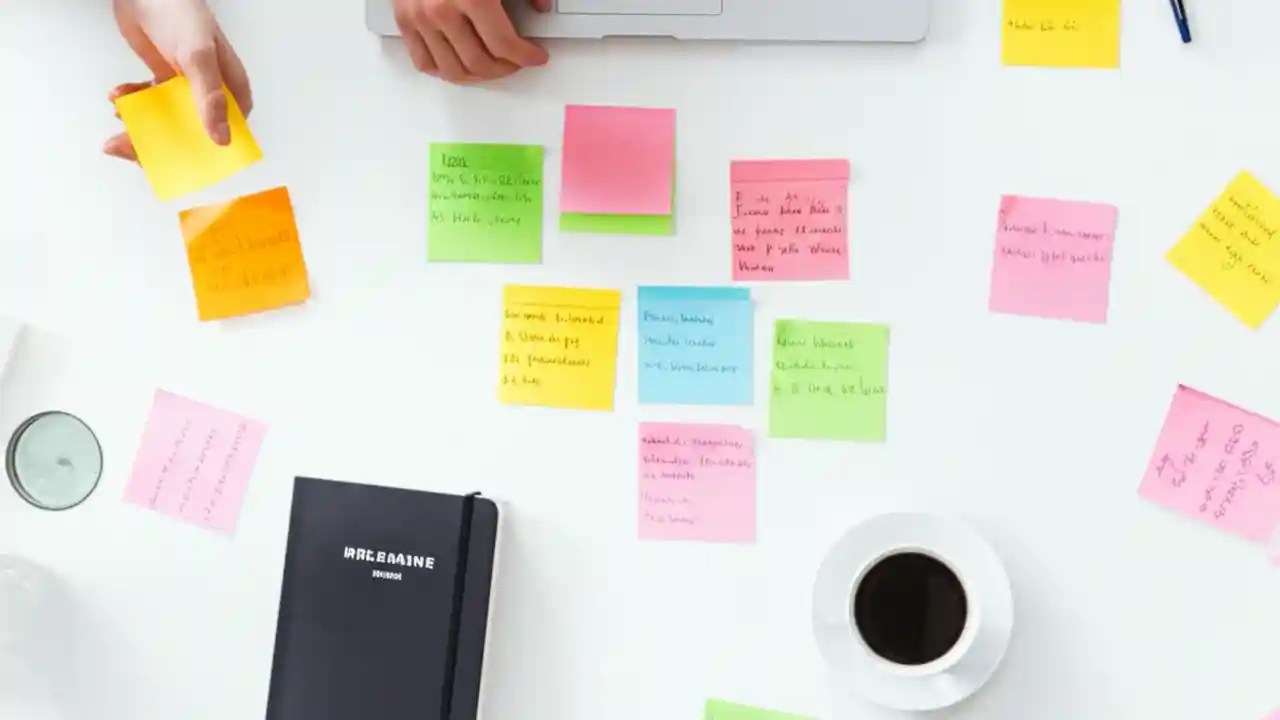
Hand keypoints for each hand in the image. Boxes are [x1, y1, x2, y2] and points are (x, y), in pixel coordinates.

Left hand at [105, 0, 251, 161]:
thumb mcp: (198, 58)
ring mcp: (184, 85)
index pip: (228, 131)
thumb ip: (209, 99)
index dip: (207, 153)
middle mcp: (210, 90)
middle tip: (132, 150)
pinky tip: (118, 95)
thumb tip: (222, 140)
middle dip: (162, 145)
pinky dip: (132, 103)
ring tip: (117, 127)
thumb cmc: (181, 13)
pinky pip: (149, 101)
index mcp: (230, 88)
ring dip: (141, 127)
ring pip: (168, 120)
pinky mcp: (162, 77)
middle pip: (192, 131)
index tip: (181, 167)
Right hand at [394, 0, 549, 83]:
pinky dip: (445, 70)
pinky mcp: (404, 20)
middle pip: (480, 63)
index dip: (526, 56)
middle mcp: (442, 10)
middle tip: (516, 62)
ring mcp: (420, 18)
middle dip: (505, 69)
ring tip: (491, 66)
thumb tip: (541, 6)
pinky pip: (424, 61)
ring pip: (453, 70)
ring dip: (478, 76)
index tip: (535, 56)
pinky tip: (460, 64)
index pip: (505, 45)